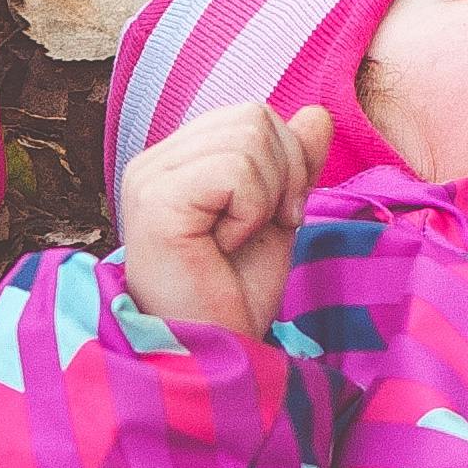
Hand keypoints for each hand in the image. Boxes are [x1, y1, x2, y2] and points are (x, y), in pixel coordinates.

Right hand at [118, 99, 334, 338]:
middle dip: (282, 177)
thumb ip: (292, 165)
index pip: (252, 116)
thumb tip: (317, 113)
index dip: (285, 164)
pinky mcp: (155, 198)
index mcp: (178, 161)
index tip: (272, 221)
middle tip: (258, 232)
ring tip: (235, 240)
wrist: (212, 354)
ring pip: (249, 136)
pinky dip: (249, 211)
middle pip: (254, 117)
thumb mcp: (276, 219)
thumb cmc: (232, 298)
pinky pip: (236, 169)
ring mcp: (150, 177)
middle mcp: (155, 162)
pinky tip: (222, 245)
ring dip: (264, 199)